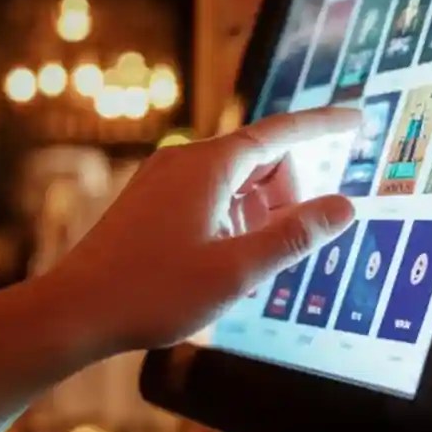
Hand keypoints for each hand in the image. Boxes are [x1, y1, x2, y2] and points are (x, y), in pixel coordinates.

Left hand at [45, 107, 360, 354]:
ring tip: (240, 272)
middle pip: (263, 163)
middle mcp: (186, 162)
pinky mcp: (153, 202)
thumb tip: (345, 208)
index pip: (283, 133)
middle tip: (275, 254)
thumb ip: (296, 236)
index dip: (324, 126)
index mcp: (209, 166)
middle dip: (285, 201)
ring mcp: (165, 181)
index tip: (357, 119)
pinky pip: (212, 199)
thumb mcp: (238, 271)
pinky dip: (232, 225)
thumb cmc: (152, 292)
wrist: (74, 312)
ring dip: (257, 221)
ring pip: (238, 185)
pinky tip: (220, 267)